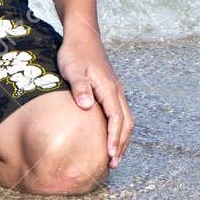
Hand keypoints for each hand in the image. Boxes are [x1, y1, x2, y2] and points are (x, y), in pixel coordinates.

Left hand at [56, 35, 133, 167]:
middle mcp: (117, 91)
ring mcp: (116, 90)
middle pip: (126, 123)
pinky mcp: (112, 90)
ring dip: (122, 138)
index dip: (113, 138)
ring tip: (114, 156)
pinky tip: (111, 137)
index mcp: (108, 88)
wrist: (83, 35)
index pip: (116, 118)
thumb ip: (79, 87)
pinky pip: (121, 114)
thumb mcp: (72, 69)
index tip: (109, 155)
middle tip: (113, 164)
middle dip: (121, 144)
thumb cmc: (75, 52)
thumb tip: (86, 106)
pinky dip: (120, 129)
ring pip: (126, 119)